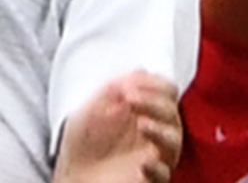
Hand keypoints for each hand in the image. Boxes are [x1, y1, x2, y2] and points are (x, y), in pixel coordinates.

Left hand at [54, 70, 183, 182]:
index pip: (165, 91)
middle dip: (153, 100)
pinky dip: (157, 167)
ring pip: (175, 141)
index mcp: (142, 111)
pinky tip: (144, 162)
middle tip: (130, 98)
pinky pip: (164, 174)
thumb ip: (109, 92)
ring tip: (141, 124)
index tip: (130, 83)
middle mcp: (152, 132)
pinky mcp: (150, 178)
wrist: (72, 177)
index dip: (153, 83)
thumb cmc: (82, 145)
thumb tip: (133, 75)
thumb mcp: (88, 111)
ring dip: (160, 129)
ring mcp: (152, 156)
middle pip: (172, 112)